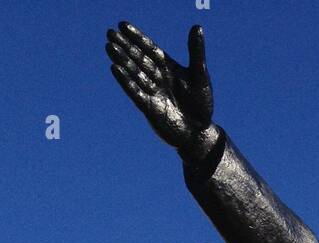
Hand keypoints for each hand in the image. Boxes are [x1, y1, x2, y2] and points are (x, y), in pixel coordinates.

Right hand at [106, 21, 212, 148]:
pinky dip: (126, 81)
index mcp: (168, 68)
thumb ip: (196, 52)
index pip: (150, 49)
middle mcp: (158, 78)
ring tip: (109, 46)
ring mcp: (153, 93)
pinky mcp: (149, 108)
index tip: (123, 25)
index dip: (137, 37)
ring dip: (122, 60)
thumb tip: (197, 26)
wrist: (199, 133)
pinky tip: (115, 68)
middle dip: (125, 46)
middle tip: (110, 33)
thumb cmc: (201, 104)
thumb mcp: (200, 75)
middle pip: (139, 59)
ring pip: (134, 73)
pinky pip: (135, 92)